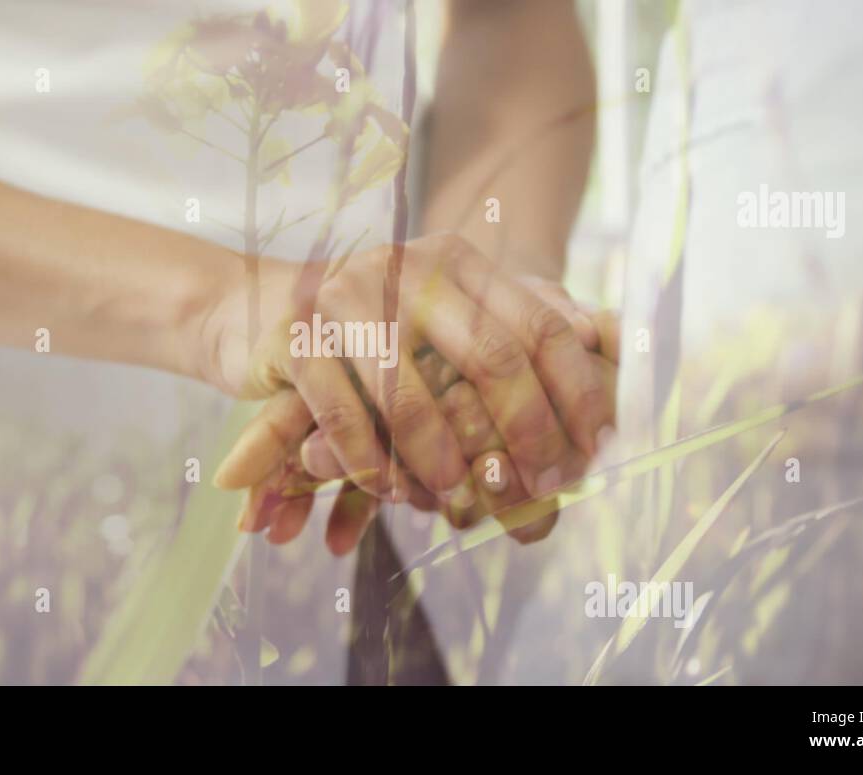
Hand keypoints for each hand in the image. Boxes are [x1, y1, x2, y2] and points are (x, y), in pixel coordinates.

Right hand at [216, 287, 620, 554]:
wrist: (254, 307)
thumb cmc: (368, 328)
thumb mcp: (441, 316)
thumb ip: (514, 323)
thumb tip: (607, 340)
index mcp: (457, 262)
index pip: (539, 325)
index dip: (577, 391)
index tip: (598, 446)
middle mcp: (408, 269)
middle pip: (491, 355)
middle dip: (525, 432)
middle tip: (541, 487)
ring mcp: (348, 298)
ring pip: (411, 394)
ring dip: (440, 459)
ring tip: (457, 498)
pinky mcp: (296, 336)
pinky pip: (341, 412)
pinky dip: (368, 461)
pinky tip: (386, 490)